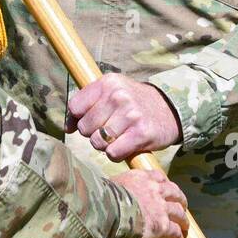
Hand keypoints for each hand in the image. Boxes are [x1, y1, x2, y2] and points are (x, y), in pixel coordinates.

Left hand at [67, 73, 182, 161]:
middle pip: (85, 128)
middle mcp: (118, 96)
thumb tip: (67, 128)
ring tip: (118, 137)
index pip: (75, 107)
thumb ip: (87, 105)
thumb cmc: (134, 103)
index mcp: (108, 83)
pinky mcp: (141, 134)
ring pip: (97, 142)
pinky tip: (125, 145)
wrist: (170, 109)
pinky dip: (116, 154)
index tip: (91, 120)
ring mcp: (130, 115)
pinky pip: (112, 153)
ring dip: (105, 145)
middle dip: (93, 133)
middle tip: (109, 130)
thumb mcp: (112, 93)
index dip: (79, 119)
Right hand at [110, 170, 187, 237]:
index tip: (166, 189)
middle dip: (180, 200)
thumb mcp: (112, 185)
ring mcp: (161, 208)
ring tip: (184, 226)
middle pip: (175, 193)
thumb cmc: (104, 199)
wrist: (108, 211)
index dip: (165, 184)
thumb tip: (112, 194)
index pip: (159, 177)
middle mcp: (155, 190)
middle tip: (181, 206)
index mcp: (142, 178)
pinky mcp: (163, 225)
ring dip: (183, 220)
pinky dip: (178, 237)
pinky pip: (175, 231)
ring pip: (179, 213)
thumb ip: (120, 188)